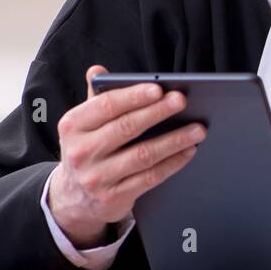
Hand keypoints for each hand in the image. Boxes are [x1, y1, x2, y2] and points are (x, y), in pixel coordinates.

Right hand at [47, 65, 207, 247]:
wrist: (74, 199)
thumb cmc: (87, 150)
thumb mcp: (82, 125)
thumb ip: (95, 98)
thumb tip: (97, 70)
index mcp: (73, 126)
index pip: (105, 106)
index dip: (134, 96)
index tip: (158, 88)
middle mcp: (81, 152)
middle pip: (126, 128)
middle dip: (158, 112)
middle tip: (182, 100)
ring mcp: (97, 177)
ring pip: (143, 154)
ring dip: (174, 140)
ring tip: (197, 129)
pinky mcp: (114, 197)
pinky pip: (151, 176)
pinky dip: (173, 162)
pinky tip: (188, 150)